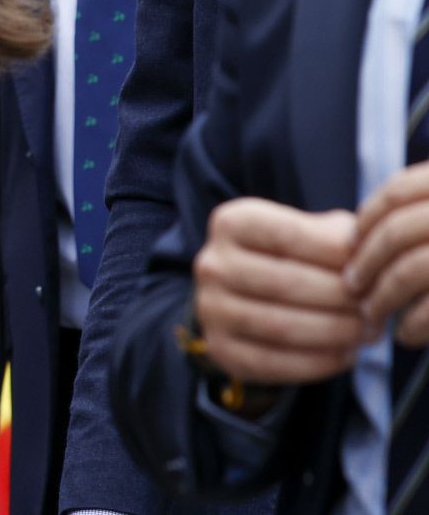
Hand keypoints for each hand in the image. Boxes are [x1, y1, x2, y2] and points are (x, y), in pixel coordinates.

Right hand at [192, 198, 363, 384]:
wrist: (250, 296)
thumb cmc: (292, 259)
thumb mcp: (309, 232)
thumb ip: (338, 237)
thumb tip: (367, 257)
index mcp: (230, 223)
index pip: (288, 236)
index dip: (336, 254)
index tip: (370, 268)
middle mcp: (211, 264)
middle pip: (286, 283)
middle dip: (342, 299)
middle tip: (374, 308)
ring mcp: (210, 309)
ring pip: (282, 326)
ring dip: (336, 333)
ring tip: (366, 332)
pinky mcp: (220, 349)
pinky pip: (275, 362)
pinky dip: (319, 362)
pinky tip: (345, 354)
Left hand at [350, 161, 428, 343]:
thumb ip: (428, 211)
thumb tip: (359, 232)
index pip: (403, 189)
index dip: (369, 216)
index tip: (352, 242)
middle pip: (399, 230)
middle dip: (367, 260)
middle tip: (351, 286)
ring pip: (411, 268)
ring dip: (382, 296)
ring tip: (372, 314)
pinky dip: (414, 324)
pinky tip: (406, 335)